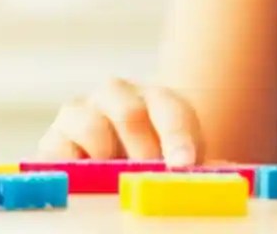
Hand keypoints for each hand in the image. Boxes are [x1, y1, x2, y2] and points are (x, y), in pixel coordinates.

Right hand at [37, 79, 202, 166]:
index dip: (177, 137)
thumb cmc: (157, 158)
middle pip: (129, 111)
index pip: (170, 110)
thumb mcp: (182, 160)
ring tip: (114, 176)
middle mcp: (117, 95)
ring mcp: (81, 113)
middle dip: (142, 147)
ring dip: (103, 152)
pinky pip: (54, 148)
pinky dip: (66, 165)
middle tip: (149, 174)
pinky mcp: (54, 139)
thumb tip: (223, 173)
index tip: (183, 164)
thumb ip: (200, 167)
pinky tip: (81, 180)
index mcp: (157, 99)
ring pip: (87, 120)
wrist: (120, 156)